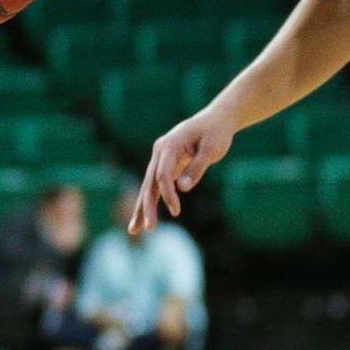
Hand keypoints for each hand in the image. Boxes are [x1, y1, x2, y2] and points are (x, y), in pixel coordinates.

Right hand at [130, 105, 234, 233]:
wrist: (215, 120)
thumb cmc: (216, 133)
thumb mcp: (211, 149)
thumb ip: (196, 168)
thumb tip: (183, 189)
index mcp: (169, 145)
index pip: (163, 174)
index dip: (168, 194)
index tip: (177, 212)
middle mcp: (159, 151)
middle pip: (149, 182)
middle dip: (146, 206)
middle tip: (147, 229)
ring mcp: (160, 158)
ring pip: (148, 186)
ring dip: (142, 208)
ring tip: (134, 230)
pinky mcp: (165, 165)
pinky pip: (155, 186)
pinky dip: (150, 201)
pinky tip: (144, 217)